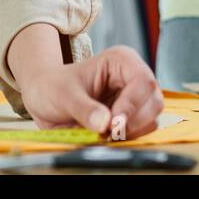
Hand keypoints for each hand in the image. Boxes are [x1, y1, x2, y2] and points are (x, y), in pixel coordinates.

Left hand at [19, 45, 163, 140]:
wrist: (45, 98)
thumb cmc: (54, 87)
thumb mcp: (63, 95)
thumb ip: (83, 109)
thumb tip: (105, 123)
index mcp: (121, 60)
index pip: (143, 81)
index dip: (132, 105)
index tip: (114, 123)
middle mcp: (133, 77)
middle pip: (153, 101)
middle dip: (132, 121)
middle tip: (107, 132)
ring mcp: (136, 98)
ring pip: (151, 119)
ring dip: (130, 132)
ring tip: (103, 133)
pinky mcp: (133, 116)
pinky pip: (143, 131)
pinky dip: (128, 138)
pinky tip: (107, 135)